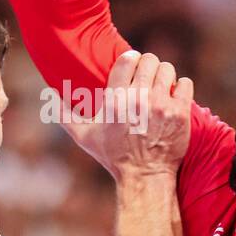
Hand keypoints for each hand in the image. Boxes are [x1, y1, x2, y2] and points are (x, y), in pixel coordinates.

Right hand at [60, 50, 192, 179]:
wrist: (144, 176)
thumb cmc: (114, 156)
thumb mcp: (84, 136)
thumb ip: (65, 114)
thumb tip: (50, 98)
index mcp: (115, 100)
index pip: (128, 59)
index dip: (131, 58)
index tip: (132, 65)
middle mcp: (138, 99)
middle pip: (149, 60)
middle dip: (148, 65)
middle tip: (147, 76)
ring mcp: (161, 105)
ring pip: (167, 69)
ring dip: (164, 74)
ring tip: (161, 85)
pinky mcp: (180, 113)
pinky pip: (185, 83)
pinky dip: (181, 87)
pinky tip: (175, 95)